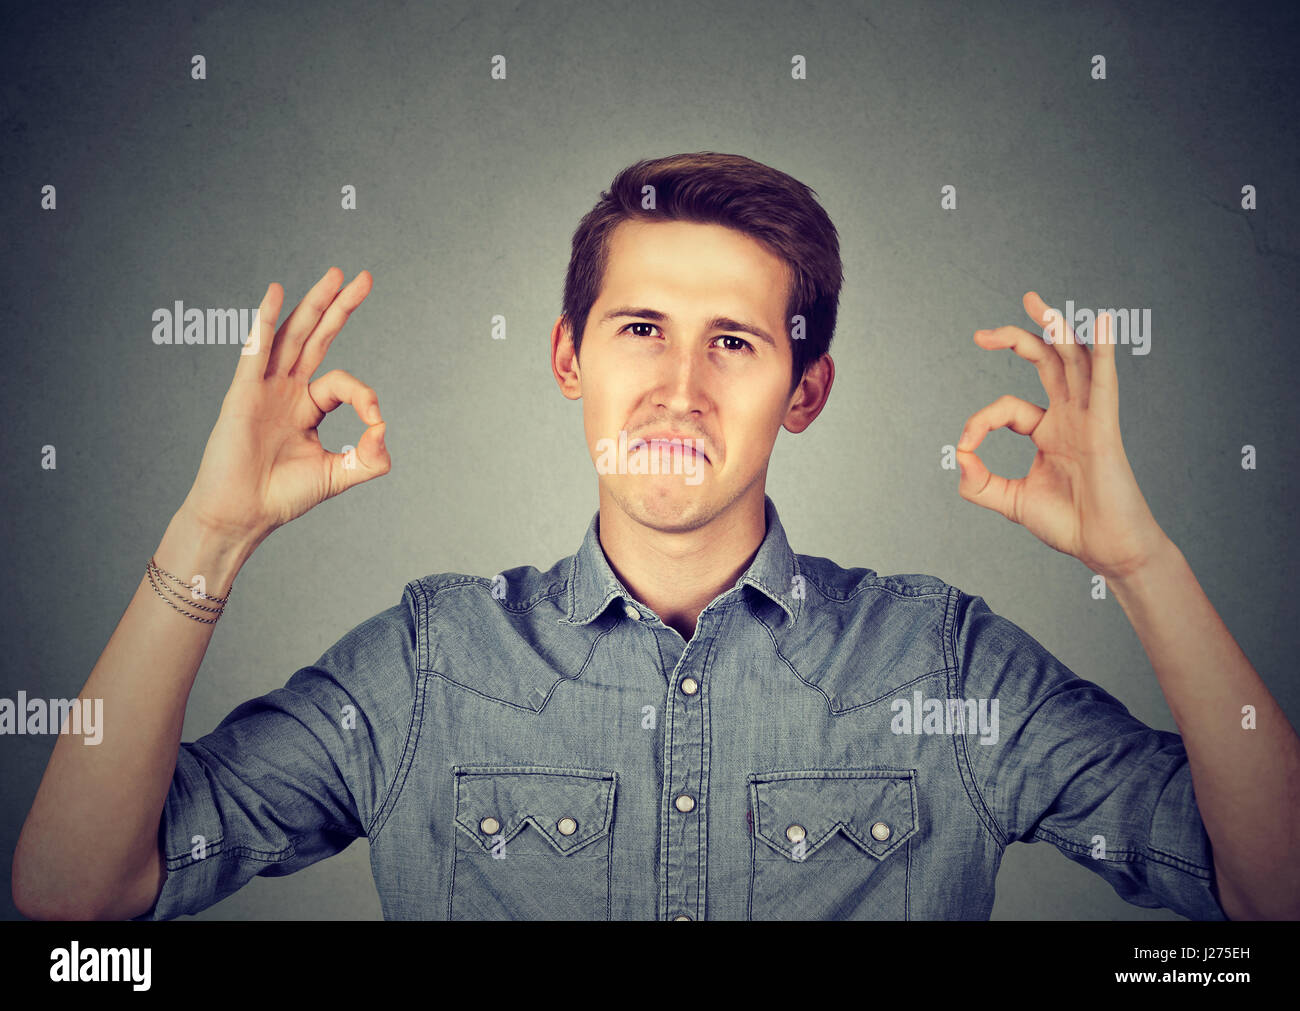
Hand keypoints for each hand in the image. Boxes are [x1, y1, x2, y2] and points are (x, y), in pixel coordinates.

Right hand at [178, 267, 390, 544]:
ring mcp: (264, 389)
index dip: (365, 396)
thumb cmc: (282, 497)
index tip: (375, 420)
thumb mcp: (337, 476)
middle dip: (339, 308)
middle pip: (316, 338)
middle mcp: (286, 391)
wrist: (242, 515)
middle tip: (363, 277)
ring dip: (313, 304)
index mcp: (308, 407)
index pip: (343, 383)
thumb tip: (384, 430)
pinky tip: (276, 294)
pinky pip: (256, 351)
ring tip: (335, 276)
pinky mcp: (243, 393)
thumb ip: (368, 457)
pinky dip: (265, 322)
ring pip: (292, 336)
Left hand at [955, 292, 1167, 581]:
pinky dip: (1103, 351)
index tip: (964, 447)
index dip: (979, 422)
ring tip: (1037, 304)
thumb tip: (957, 456)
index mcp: (1048, 432)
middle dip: (1016, 340)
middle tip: (982, 334)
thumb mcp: (1010, 501)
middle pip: (1045, 363)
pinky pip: (1104, 383)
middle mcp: (1069, 418)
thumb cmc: (1070, 524)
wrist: (1106, 548)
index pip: (1007, 408)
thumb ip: (978, 481)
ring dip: (1056, 330)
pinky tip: (1103, 322)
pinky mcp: (1105, 428)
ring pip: (1073, 362)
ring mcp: (1088, 419)